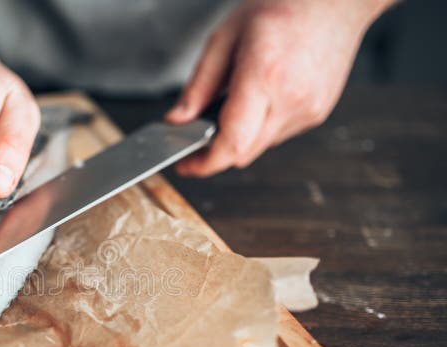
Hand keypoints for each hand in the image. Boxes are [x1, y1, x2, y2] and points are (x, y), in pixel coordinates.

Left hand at [166, 0, 390, 175]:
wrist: (335, 1)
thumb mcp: (225, 39)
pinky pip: (278, 135)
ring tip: (231, 106)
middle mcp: (290, 100)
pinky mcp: (317, 114)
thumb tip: (177, 120)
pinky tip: (259, 100)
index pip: (232, 142)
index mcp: (264, 76)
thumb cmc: (282, 7)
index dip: (204, 162)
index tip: (185, 165)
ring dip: (239, 137)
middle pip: (243, 152)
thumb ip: (198, 87)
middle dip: (215, 152)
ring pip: (259, 146)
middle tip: (194, 142)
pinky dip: (259, 127)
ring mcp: (308, 110)